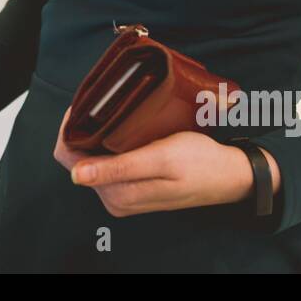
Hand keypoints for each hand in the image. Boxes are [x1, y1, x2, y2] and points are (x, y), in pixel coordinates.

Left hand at [53, 108, 280, 216]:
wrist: (230, 176)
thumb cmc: (201, 163)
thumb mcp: (161, 159)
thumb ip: (119, 168)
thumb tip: (76, 175)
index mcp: (117, 193)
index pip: (70, 158)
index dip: (70, 128)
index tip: (85, 103)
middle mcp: (114, 199)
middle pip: (77, 158)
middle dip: (83, 129)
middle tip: (101, 102)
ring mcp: (122, 195)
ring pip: (91, 158)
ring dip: (96, 135)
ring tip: (112, 111)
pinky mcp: (132, 188)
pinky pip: (107, 162)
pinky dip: (108, 143)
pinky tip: (120, 128)